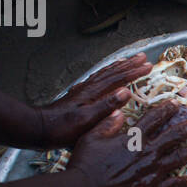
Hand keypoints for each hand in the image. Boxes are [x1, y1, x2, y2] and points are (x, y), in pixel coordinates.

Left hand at [33, 54, 150, 147]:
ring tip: (128, 61)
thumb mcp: (86, 120)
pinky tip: (106, 76)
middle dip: (129, 65)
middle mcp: (88, 89)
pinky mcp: (78, 96)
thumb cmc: (62, 129)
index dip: (134, 72)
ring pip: (104, 74)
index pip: (118, 79)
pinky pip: (97, 79)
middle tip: (143, 57)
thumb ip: (106, 106)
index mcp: (93, 93)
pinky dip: (106, 74)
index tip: (148, 66)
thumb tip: (125, 92)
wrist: (38, 129)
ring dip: (118, 67)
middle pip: (112, 72)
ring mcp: (82, 91)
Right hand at [66, 100, 186, 186]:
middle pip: (174, 135)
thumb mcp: (90, 138)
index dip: (167, 110)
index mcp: (133, 138)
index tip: (177, 104)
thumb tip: (119, 111)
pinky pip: (176, 185)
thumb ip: (107, 123)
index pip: (154, 119)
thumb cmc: (84, 165)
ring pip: (181, 158)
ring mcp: (152, 172)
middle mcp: (147, 152)